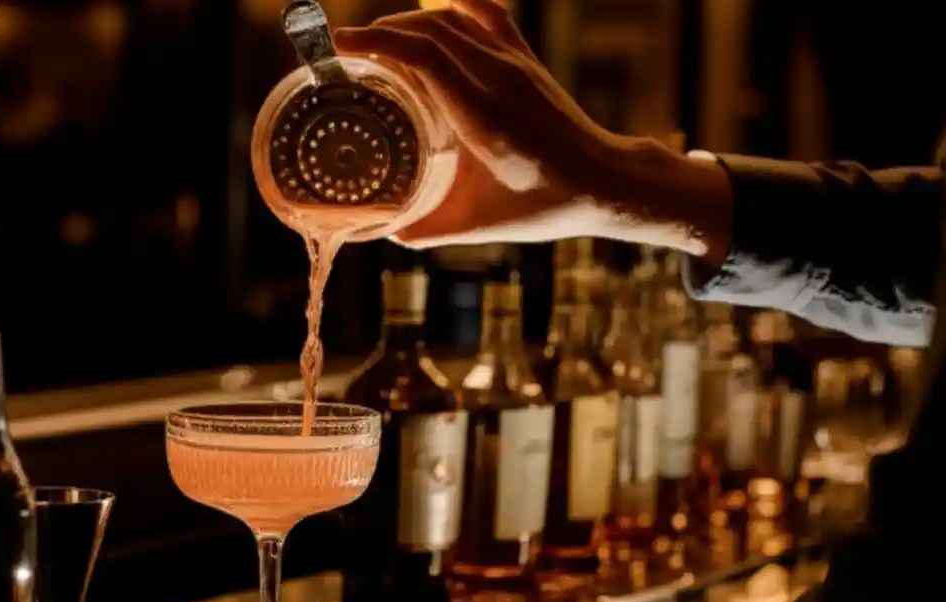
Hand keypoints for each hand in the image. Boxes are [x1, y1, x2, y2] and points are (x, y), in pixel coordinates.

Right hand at [334, 0, 731, 262]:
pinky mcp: (527, 58)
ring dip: (412, 20)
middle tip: (350, 47)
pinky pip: (486, 13)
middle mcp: (501, 79)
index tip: (341, 47)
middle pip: (431, 29)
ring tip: (381, 38)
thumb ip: (431, 229)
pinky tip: (431, 18)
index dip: (377, 43)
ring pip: (455, 16)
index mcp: (485, 117)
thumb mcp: (482, 223)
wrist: (604, 182)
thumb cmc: (546, 205)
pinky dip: (453, 7)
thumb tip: (388, 234)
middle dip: (384, 30)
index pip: (425, 56)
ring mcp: (517, 63)